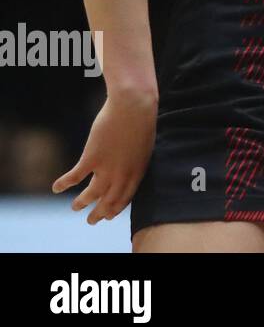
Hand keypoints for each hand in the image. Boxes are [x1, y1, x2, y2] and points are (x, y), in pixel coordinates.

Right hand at [52, 88, 156, 224]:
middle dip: (100, 213)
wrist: (133, 106)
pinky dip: (64, 184)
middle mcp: (122, 175)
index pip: (125, 198)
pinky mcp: (92, 157)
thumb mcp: (143, 144)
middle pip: (109, 202)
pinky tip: (56, 188)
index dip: (116, 208)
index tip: (109, 215)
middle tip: (92, 221)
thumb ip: (135, 159)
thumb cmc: (142, 120)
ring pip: (91, 194)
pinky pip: (75, 176)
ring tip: (75, 208)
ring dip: (82, 203)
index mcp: (137, 171)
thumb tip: (128, 164)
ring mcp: (107, 167)